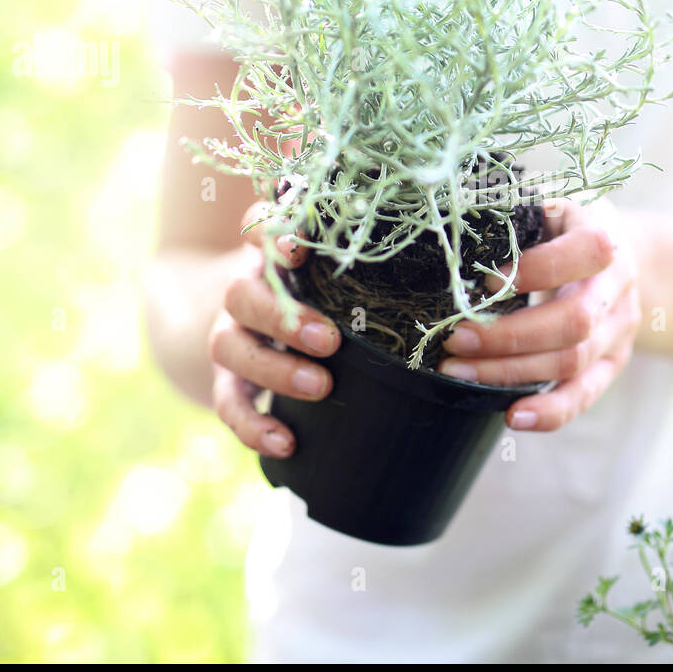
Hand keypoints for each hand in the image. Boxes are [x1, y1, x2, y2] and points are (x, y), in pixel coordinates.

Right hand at [207, 201, 340, 457]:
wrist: (251, 319)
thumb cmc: (317, 290)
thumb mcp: (333, 269)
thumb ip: (363, 263)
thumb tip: (445, 268)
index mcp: (270, 254)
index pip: (260, 230)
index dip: (274, 237)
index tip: (298, 250)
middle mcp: (244, 290)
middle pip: (242, 294)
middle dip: (285, 317)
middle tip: (330, 339)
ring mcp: (231, 334)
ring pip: (230, 347)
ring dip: (275, 369)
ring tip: (320, 386)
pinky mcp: (227, 379)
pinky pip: (229, 403)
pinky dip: (253, 425)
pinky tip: (286, 442)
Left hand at [437, 197, 641, 432]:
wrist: (620, 252)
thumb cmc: (562, 226)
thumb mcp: (545, 205)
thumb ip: (514, 219)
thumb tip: (454, 246)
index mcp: (603, 234)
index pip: (585, 253)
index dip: (536, 271)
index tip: (484, 282)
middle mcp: (619, 285)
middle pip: (574, 321)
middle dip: (507, 336)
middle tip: (454, 338)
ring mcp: (620, 328)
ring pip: (571, 362)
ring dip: (510, 372)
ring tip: (457, 370)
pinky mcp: (612, 360)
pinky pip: (585, 393)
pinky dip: (550, 412)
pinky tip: (512, 418)